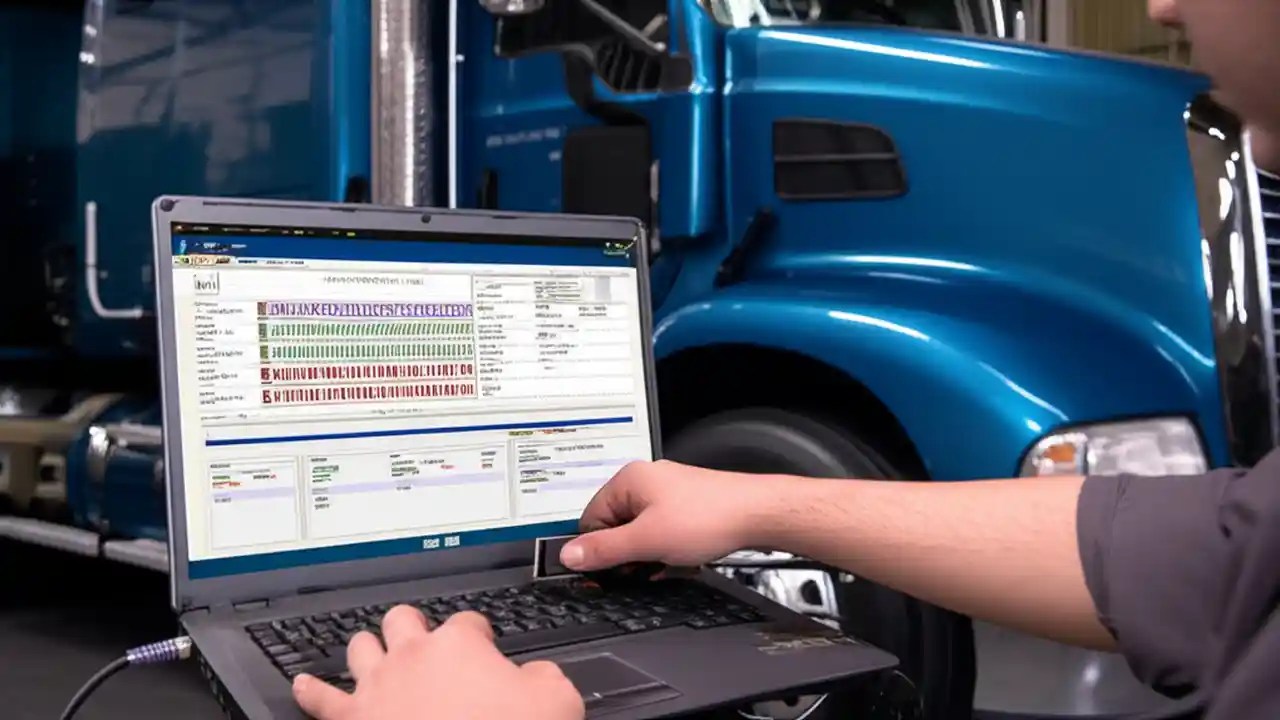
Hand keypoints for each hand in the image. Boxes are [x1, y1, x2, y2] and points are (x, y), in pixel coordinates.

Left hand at [292, 606, 584, 719]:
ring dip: (369, 649)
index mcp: (459, 644)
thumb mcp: (556, 699)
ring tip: (376, 654)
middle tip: (426, 643)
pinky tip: (302, 685)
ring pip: (361, 647)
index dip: (479, 636)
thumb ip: (544, 677)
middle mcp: (412, 655)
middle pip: (404, 620)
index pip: (469, 623)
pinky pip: (320, 699)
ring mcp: (377, 686)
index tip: (485, 650)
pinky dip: (310, 691)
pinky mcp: (351, 719)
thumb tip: (535, 676)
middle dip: (415, 628)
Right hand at [560, 459, 774, 571]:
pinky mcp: (687, 507)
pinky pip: (663, 534)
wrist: (758, 514)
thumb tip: (569, 555)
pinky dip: (667, 550)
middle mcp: (646, 482)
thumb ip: (604, 550)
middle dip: (627, 554)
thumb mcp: (647, 541)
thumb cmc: (708, 517)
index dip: (596, 549)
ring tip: (668, 563)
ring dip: (649, 555)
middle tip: (642, 569)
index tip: (604, 573)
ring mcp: (668, 494)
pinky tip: (681, 561)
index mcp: (628, 481)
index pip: (590, 518)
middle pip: (616, 527)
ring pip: (641, 533)